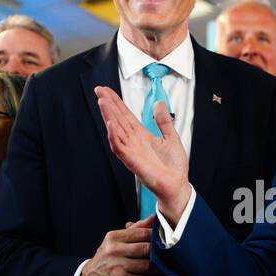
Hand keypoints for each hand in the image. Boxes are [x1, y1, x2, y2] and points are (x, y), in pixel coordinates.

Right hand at [78, 217, 167, 275]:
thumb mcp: (116, 242)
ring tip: (168, 269)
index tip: (166, 241)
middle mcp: (114, 250)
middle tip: (172, 256)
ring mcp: (116, 265)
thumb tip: (153, 218)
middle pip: (146, 249)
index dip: (157, 236)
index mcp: (113, 237)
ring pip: (147, 265)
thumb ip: (135, 230)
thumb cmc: (107, 259)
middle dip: (161, 253)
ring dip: (161, 269)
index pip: (142, 233)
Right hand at [95, 85, 191, 221]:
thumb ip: (164, 121)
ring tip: (102, 101)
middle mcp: (134, 142)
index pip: (125, 115)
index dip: (116, 102)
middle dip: (108, 104)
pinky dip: (114, 136)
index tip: (106, 90)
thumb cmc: (173, 167)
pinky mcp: (133, 162)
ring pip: (116, 130)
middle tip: (98, 90)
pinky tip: (111, 125)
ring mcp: (132, 151)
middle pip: (117, 119)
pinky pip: (120, 148)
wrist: (177, 186)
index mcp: (141, 135)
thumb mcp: (171, 137)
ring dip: (108, 116)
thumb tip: (159, 104)